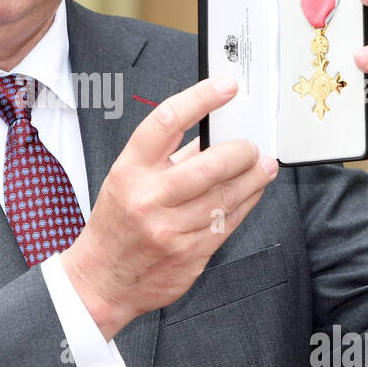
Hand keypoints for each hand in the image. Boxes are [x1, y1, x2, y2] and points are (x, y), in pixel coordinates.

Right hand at [60, 77, 277, 339]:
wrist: (103, 279)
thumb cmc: (118, 224)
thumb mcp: (128, 180)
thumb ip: (169, 155)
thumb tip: (214, 130)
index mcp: (129, 171)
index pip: (166, 122)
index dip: (201, 98)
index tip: (227, 87)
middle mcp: (148, 198)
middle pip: (209, 165)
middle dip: (240, 151)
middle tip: (252, 144)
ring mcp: (170, 229)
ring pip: (226, 195)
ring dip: (253, 177)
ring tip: (264, 165)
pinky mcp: (189, 254)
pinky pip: (228, 222)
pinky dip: (247, 203)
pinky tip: (253, 192)